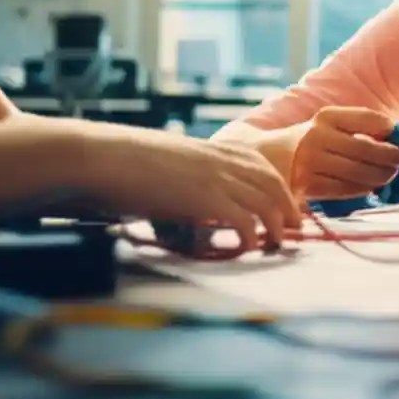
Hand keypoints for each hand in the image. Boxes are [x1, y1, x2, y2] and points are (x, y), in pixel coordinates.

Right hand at [68, 122, 300, 250]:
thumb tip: (203, 201)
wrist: (107, 157)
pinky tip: (246, 249)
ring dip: (276, 228)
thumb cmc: (131, 162)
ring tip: (276, 246)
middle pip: (274, 187)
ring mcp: (219, 179)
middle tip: (292, 233)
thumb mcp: (176, 162)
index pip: (266, 170)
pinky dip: (251, 237)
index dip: (282, 192)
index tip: (287, 212)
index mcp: (220, 149)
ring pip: (267, 205)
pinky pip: (245, 222)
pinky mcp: (207, 199)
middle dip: (288, 211)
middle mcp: (226, 161)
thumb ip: (198, 175)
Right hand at [290, 107, 398, 199]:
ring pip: (359, 172)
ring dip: (381, 175)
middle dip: (391, 156)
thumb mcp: (326, 125)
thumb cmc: (306, 142)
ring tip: (389, 174)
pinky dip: (364, 188)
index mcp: (325, 116)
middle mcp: (317, 136)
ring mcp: (312, 163)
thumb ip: (357, 128)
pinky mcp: (309, 186)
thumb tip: (396, 137)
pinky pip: (346, 189)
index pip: (366, 118)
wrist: (265, 160)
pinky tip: (371, 186)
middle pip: (366, 149)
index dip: (389, 128)